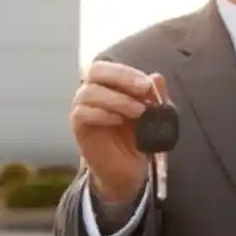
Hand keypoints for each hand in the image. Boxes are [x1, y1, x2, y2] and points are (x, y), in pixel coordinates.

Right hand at [70, 60, 164, 203]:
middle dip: (121, 77)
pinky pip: (81, 113)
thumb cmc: (139, 136)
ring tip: (138, 111)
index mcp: (109, 85)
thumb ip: (156, 96)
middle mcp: (92, 92)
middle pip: (95, 71)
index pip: (110, 66)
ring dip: (117, 99)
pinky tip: (118, 120)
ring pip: (89, 92)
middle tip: (142, 89)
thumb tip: (156, 77)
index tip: (147, 84)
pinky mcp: (79, 128)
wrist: (129, 169)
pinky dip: (102, 114)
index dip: (127, 71)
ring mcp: (83, 109)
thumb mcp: (155, 114)